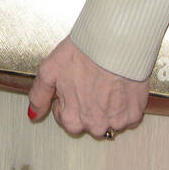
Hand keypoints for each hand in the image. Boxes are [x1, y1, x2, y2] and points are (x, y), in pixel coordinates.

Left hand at [27, 36, 147, 138]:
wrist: (114, 43)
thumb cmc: (82, 54)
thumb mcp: (49, 70)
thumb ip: (39, 96)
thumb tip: (33, 114)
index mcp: (71, 119)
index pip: (65, 118)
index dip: (67, 99)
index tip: (72, 84)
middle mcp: (94, 126)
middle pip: (87, 122)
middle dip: (86, 106)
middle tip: (89, 82)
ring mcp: (116, 122)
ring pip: (108, 121)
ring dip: (106, 108)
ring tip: (105, 83)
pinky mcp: (134, 114)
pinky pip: (127, 116)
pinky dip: (124, 105)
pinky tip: (118, 87)